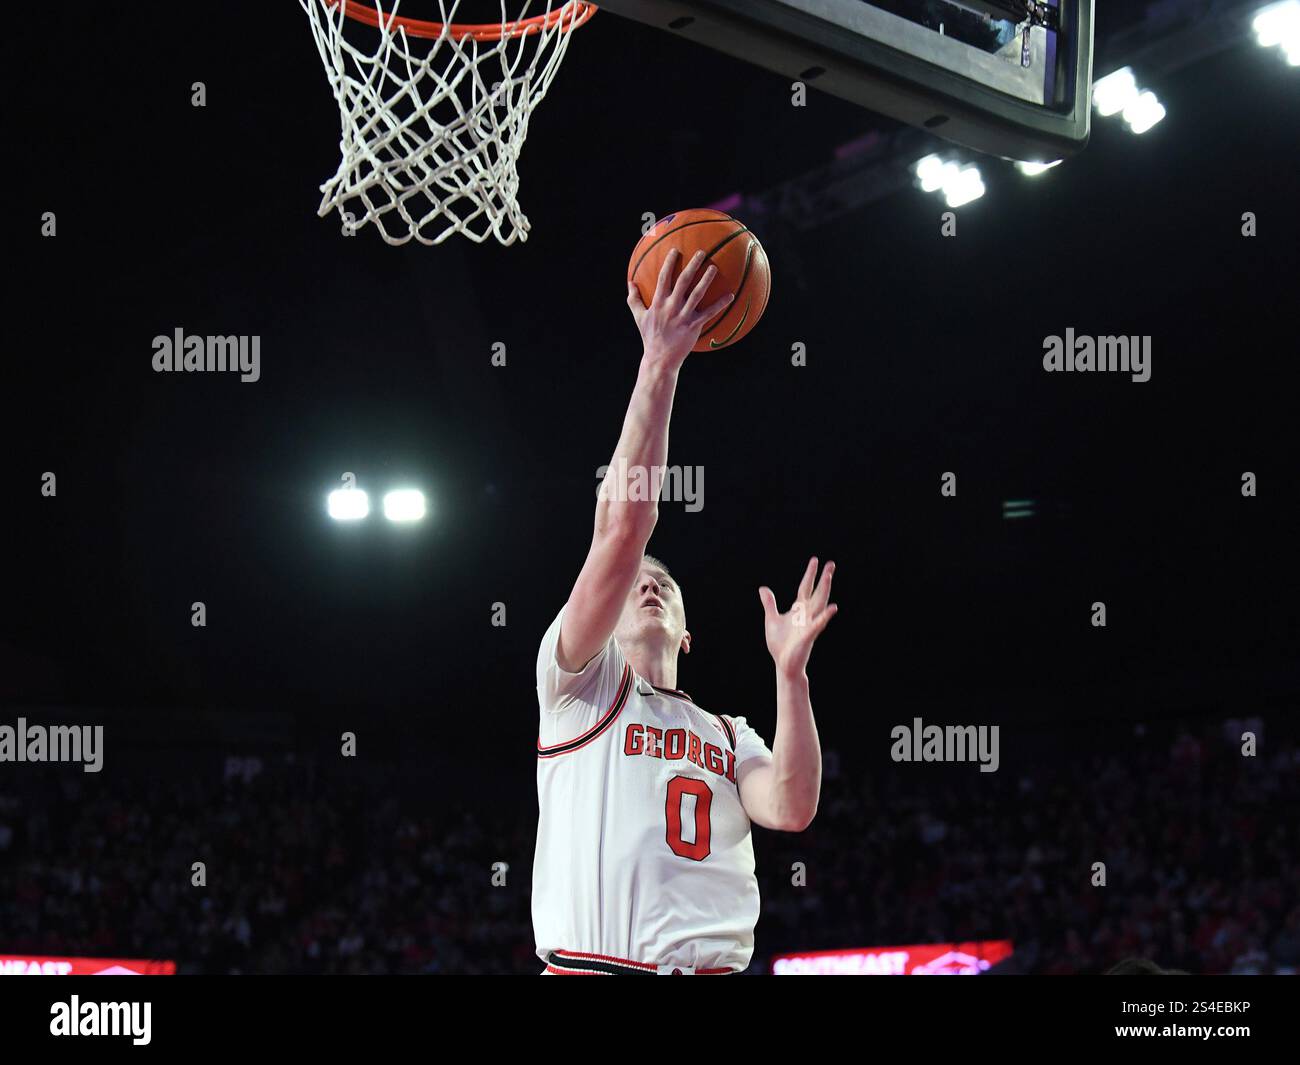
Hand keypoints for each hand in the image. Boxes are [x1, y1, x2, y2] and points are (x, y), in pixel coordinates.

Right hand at [627, 249, 733, 368]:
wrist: (660, 358)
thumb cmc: (650, 336)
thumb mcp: (639, 317)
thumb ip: (633, 299)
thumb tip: (630, 282)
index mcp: (658, 302)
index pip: (664, 278)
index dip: (669, 262)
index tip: (676, 250)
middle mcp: (671, 307)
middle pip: (683, 281)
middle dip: (692, 265)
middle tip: (701, 252)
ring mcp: (683, 316)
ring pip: (697, 294)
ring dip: (706, 280)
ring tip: (714, 268)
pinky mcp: (694, 326)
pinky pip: (709, 313)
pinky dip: (720, 304)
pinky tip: (730, 296)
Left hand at [759, 558, 836, 677]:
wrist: (783, 663)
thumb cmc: (780, 643)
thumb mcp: (772, 619)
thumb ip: (770, 604)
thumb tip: (763, 588)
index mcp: (798, 609)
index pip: (806, 587)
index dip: (810, 574)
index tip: (815, 560)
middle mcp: (807, 614)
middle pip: (817, 592)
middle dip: (824, 578)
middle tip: (831, 563)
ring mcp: (809, 624)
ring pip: (819, 604)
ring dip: (824, 590)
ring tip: (829, 576)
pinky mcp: (808, 636)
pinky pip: (818, 624)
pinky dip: (825, 616)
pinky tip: (833, 607)